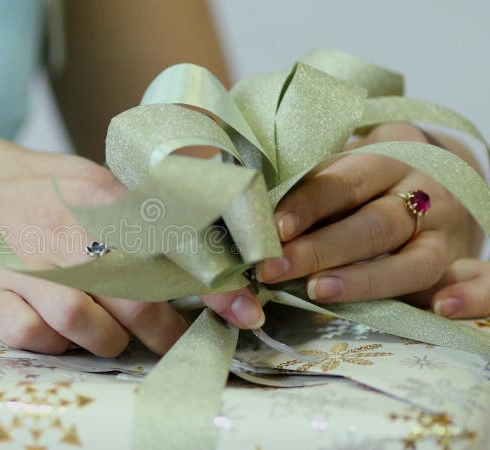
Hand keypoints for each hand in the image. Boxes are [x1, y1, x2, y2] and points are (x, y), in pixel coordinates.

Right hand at [0, 135, 186, 355]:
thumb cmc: (23, 192)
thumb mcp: (80, 180)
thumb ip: (131, 210)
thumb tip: (192, 248)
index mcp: (93, 194)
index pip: (167, 241)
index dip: (208, 281)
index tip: (238, 309)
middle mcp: (59, 228)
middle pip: (132, 289)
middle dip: (162, 326)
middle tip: (171, 340)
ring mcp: (18, 263)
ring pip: (84, 320)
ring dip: (108, 339)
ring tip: (110, 337)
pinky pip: (34, 336)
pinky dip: (55, 345)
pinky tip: (57, 335)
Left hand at [201, 123, 484, 325]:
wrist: (437, 180)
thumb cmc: (367, 186)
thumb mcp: (341, 175)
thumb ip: (305, 195)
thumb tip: (240, 217)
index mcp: (379, 163)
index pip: (340, 183)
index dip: (305, 206)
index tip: (270, 229)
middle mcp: (415, 193)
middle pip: (369, 224)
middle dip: (320, 249)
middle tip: (273, 269)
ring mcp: (442, 231)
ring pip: (410, 257)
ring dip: (364, 278)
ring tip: (321, 291)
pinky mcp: (461, 262)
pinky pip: (481, 279)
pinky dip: (473, 294)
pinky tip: (444, 310)